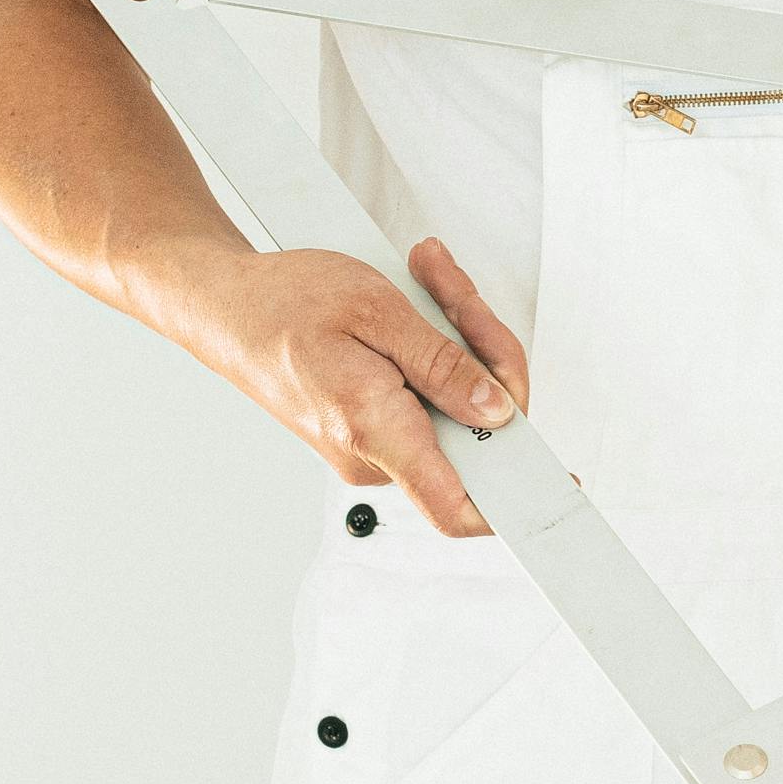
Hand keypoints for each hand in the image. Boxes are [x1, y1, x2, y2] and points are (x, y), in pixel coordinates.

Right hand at [180, 237, 531, 535]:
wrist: (222, 305)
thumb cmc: (285, 302)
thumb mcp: (377, 312)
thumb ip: (443, 366)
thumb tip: (498, 414)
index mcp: (375, 429)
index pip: (457, 507)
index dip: (516, 506)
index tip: (560, 490)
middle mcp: (373, 453)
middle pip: (472, 429)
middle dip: (484, 350)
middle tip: (452, 287)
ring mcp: (370, 444)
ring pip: (452, 405)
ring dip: (456, 338)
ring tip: (425, 276)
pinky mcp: (368, 426)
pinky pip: (426, 396)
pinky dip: (431, 349)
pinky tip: (412, 304)